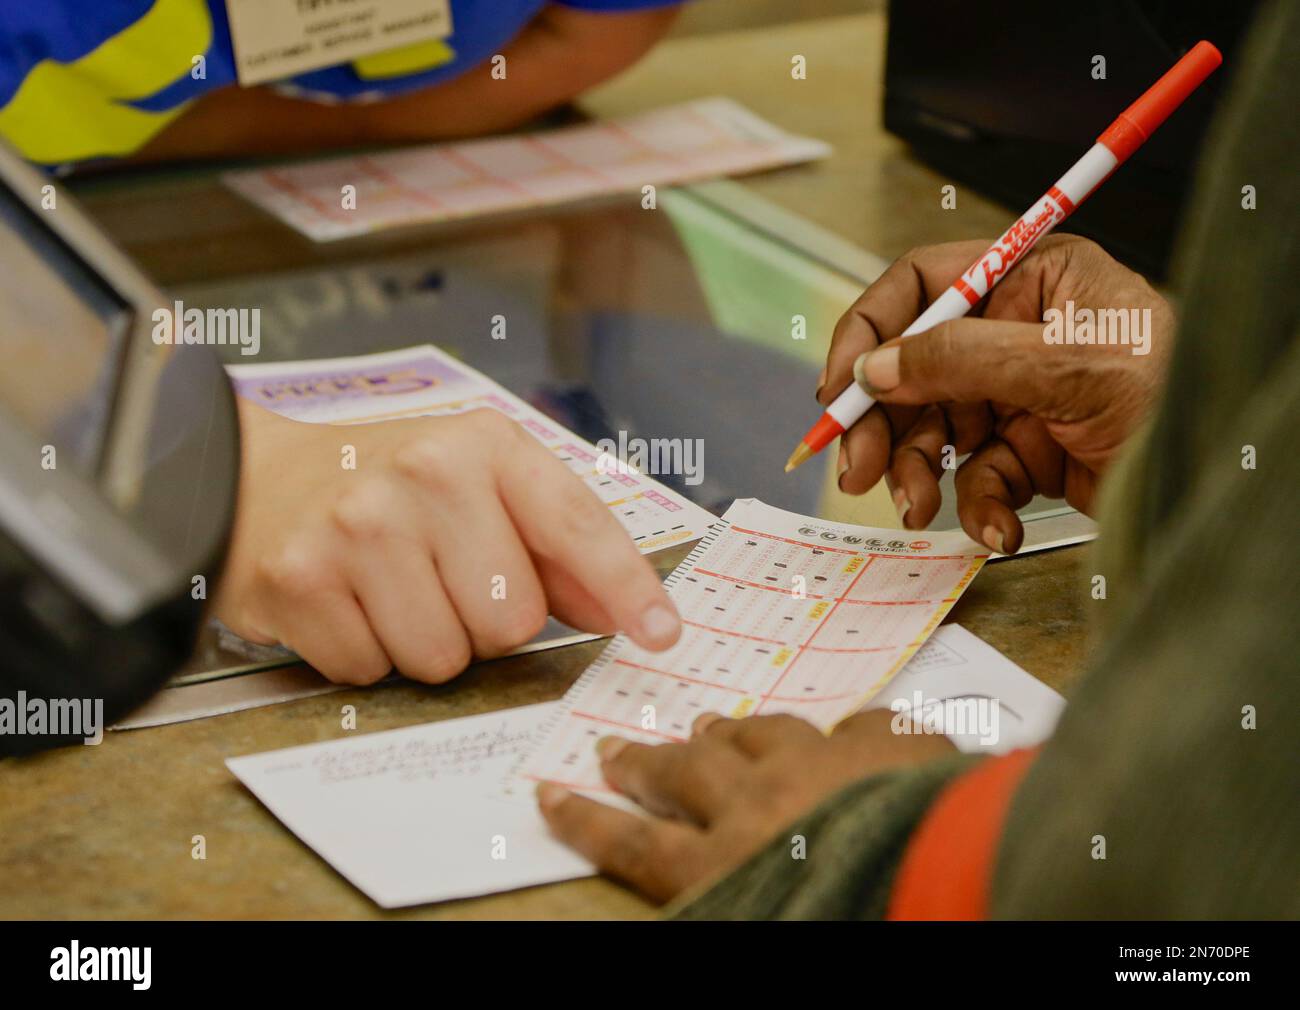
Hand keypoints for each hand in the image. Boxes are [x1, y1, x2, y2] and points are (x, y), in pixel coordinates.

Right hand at [213, 401, 680, 684]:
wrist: (258, 477)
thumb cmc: (389, 489)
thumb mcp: (479, 487)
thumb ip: (557, 547)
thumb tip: (625, 613)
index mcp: (485, 446)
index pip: (575, 525)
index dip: (627, 586)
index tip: (663, 634)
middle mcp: (425, 475)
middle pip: (511, 622)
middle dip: (487, 622)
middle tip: (444, 581)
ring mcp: (357, 525)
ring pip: (444, 658)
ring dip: (427, 644)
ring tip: (393, 590)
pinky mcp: (298, 579)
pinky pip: (373, 671)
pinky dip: (366, 653)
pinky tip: (347, 603)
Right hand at [537, 709, 954, 902]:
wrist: (970, 878)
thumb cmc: (870, 916)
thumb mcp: (777, 920)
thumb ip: (743, 894)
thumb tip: (724, 887)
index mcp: (729, 864)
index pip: (635, 842)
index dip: (588, 819)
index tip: (552, 794)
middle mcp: (762, 805)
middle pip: (684, 774)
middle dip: (643, 762)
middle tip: (614, 749)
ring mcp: (826, 764)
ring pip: (758, 735)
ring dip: (728, 731)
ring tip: (709, 723)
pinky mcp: (891, 744)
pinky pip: (859, 725)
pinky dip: (848, 730)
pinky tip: (853, 728)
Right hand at [822, 235, 1174, 552]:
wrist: (1222, 472)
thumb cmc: (1176, 389)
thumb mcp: (1065, 363)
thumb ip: (962, 358)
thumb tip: (877, 368)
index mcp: (1028, 278)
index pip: (920, 286)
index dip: (870, 332)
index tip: (840, 388)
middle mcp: (1016, 332)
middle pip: (914, 369)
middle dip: (883, 424)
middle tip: (856, 470)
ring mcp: (1021, 395)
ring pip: (935, 430)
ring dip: (918, 474)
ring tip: (919, 508)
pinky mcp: (1031, 452)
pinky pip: (976, 477)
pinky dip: (977, 507)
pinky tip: (997, 527)